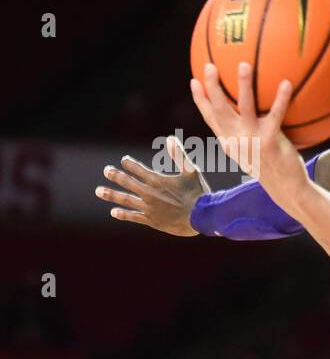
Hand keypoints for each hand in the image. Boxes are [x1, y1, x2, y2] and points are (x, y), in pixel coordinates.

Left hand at [96, 135, 210, 235]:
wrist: (202, 217)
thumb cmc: (198, 193)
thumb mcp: (191, 171)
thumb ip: (178, 155)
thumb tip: (170, 138)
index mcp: (157, 180)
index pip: (138, 169)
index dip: (129, 164)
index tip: (124, 161)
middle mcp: (149, 193)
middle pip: (127, 182)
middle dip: (115, 176)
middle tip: (106, 170)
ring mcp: (149, 207)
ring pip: (125, 199)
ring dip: (111, 195)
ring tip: (98, 191)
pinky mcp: (152, 220)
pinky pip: (133, 216)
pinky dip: (123, 214)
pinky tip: (113, 212)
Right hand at [189, 61, 304, 203]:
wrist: (286, 189)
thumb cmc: (271, 167)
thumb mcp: (252, 152)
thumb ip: (246, 134)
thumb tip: (249, 116)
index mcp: (229, 141)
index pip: (210, 117)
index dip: (200, 99)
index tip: (194, 81)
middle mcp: (236, 139)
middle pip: (220, 108)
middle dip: (212, 86)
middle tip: (210, 66)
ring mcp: (252, 140)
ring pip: (244, 107)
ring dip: (243, 84)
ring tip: (244, 64)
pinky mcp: (270, 141)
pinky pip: (275, 115)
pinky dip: (281, 98)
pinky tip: (286, 83)